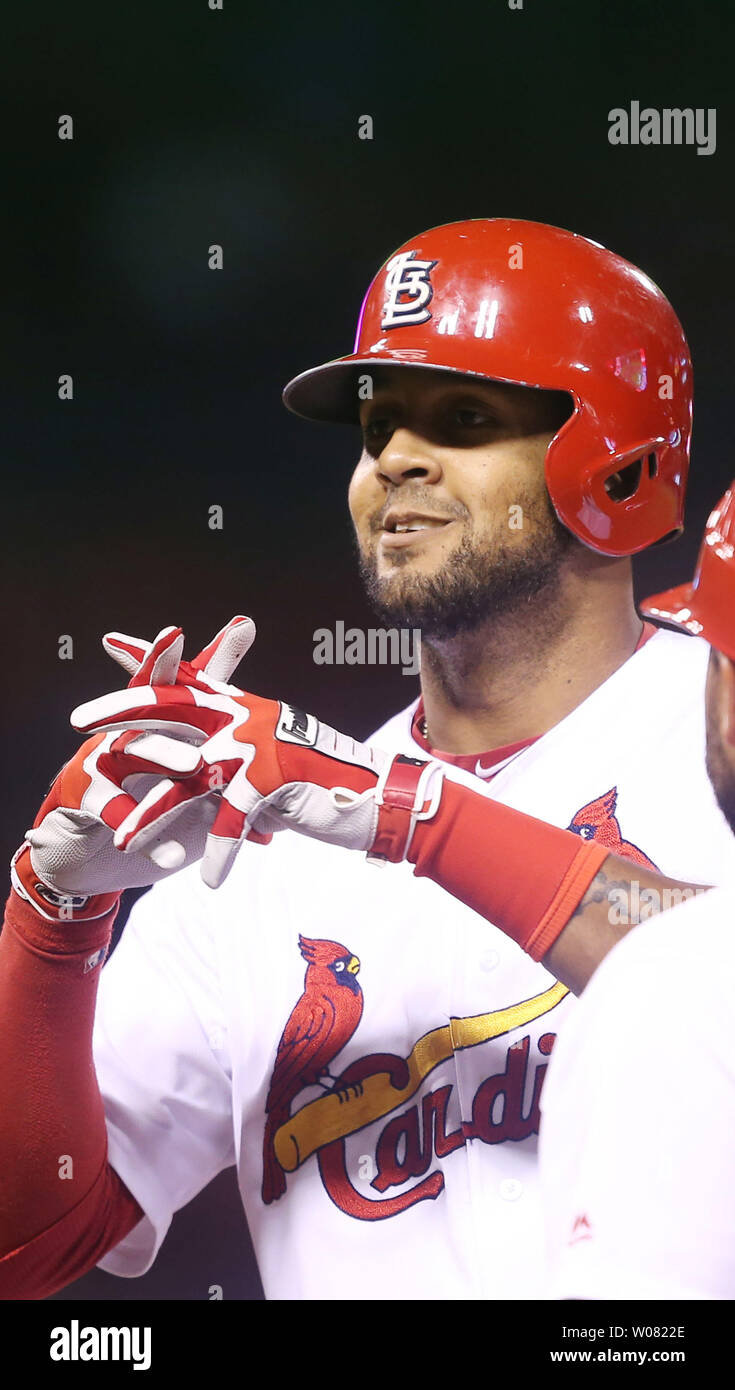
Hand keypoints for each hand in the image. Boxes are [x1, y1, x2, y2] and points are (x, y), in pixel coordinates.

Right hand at [11, 616, 256, 919]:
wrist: (87, 854)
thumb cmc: (145, 812)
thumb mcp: (190, 799)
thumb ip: (226, 787)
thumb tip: (280, 795)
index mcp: (160, 726)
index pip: (192, 687)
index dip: (216, 655)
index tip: (244, 624)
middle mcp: (128, 729)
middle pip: (149, 688)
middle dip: (160, 659)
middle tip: (175, 631)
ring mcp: (102, 757)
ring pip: (135, 746)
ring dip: (165, 755)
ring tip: (194, 766)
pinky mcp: (83, 794)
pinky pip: (114, 806)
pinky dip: (142, 830)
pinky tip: (167, 855)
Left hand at [72, 680, 444, 888]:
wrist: (380, 799)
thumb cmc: (324, 785)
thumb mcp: (273, 761)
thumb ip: (234, 755)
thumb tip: (197, 765)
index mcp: (245, 707)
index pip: (189, 676)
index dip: (151, 657)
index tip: (112, 640)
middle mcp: (247, 715)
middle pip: (172, 706)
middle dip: (122, 712)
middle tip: (79, 721)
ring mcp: (260, 742)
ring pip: (188, 777)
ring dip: (153, 816)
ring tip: (124, 844)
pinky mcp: (274, 775)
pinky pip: (230, 820)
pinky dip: (220, 853)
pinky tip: (211, 881)